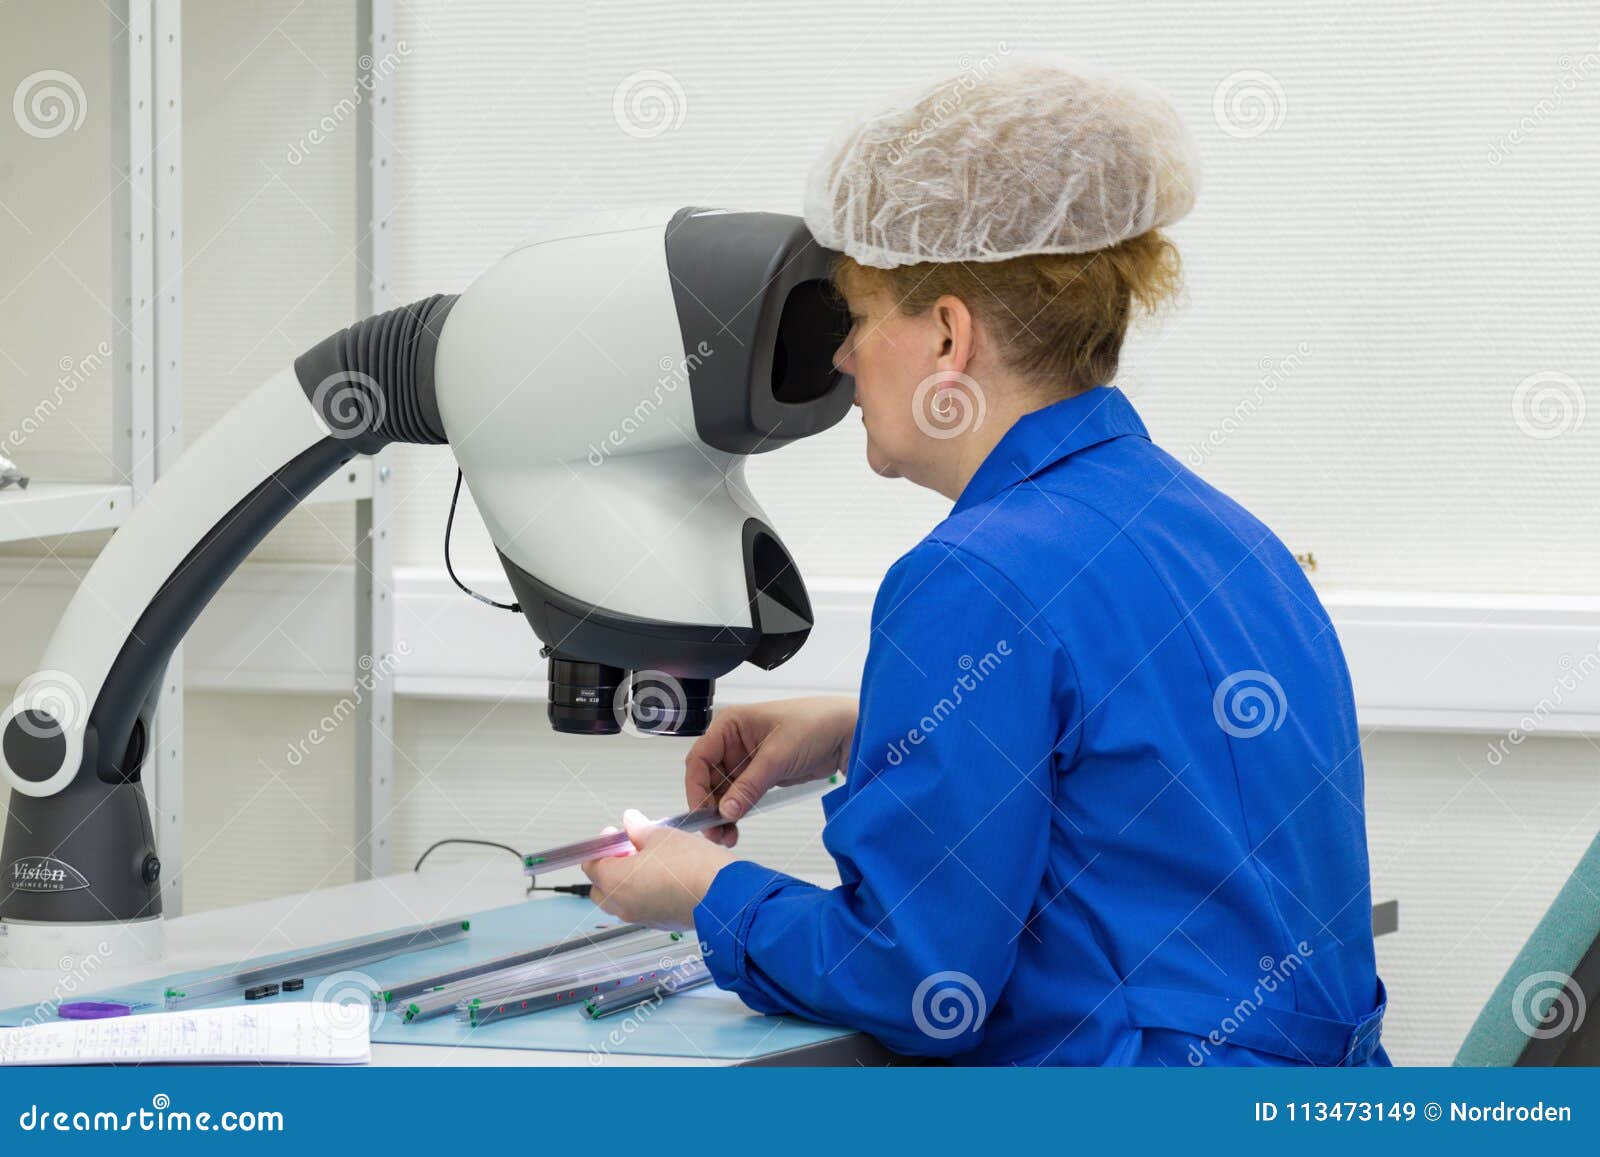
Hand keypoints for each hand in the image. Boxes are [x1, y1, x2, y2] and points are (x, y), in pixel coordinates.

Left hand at [580, 810, 734, 929]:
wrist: (724, 895)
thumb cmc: (694, 867)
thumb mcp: (663, 836)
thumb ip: (640, 829)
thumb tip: (632, 823)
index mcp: (616, 882)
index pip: (591, 865)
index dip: (602, 846)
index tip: (616, 834)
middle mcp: (624, 905)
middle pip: (601, 887)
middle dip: (610, 867)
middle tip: (630, 848)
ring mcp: (642, 917)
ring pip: (621, 900)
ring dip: (627, 881)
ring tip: (650, 860)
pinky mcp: (661, 923)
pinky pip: (642, 908)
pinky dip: (644, 893)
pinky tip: (665, 876)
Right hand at [684, 696, 855, 846]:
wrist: (847, 733)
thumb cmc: (814, 725)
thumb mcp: (778, 755)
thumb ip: (750, 785)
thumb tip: (726, 811)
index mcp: (730, 725)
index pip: (700, 758)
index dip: (696, 786)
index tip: (701, 812)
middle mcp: (733, 742)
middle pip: (708, 778)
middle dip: (709, 805)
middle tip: (714, 831)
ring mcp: (747, 760)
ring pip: (723, 792)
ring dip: (722, 814)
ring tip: (725, 837)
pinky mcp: (761, 776)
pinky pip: (740, 797)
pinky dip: (736, 813)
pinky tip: (734, 829)